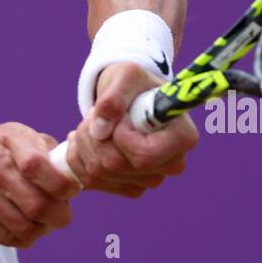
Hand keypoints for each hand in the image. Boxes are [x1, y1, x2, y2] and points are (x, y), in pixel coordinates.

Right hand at [0, 123, 77, 248]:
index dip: (61, 185)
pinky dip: (20, 237)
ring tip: (41, 224)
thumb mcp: (14, 137)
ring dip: (40, 230)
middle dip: (58, 216)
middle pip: (36, 204)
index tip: (69, 192)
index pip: (37, 165)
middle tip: (61, 217)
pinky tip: (18, 227)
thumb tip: (74, 171)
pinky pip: (5, 237)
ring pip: (24, 226)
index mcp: (8, 139)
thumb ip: (45, 149)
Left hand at [64, 61, 197, 195]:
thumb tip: (99, 130)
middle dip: (94, 136)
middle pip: (115, 165)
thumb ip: (114, 98)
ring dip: (84, 144)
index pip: (144, 155)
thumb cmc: (135, 83)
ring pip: (99, 173)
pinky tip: (85, 140)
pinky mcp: (131, 186)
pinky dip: (79, 158)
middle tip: (94, 114)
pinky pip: (92, 181)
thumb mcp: (127, 75)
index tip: (118, 115)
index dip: (120, 136)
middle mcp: (172, 164)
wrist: (130, 95)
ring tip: (91, 123)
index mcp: (182, 137)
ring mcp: (151, 179)